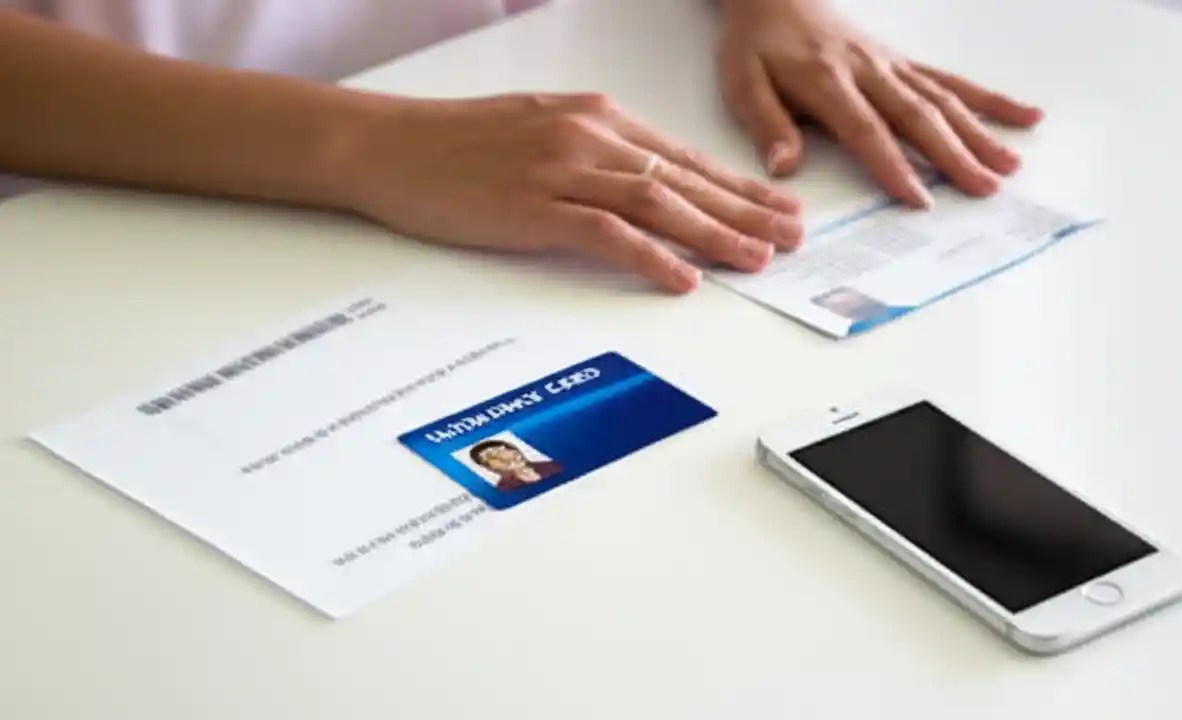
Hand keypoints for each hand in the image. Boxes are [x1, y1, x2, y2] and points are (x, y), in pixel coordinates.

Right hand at [335, 93, 802, 292]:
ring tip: (756, 258)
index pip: (682, 158)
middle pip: (684, 179)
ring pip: (658, 204)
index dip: (735, 186)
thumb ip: (592, 154)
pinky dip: (650, 256)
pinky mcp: (534, 208)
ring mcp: (562, 171)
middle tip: (791, 235)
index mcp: (594, 118)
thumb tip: (638, 184)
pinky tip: (682, 277)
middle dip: (745, 210)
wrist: (386, 144)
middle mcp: (589, 137)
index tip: (775, 206)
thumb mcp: (538, 132)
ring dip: (714, 233)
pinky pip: (607, 234)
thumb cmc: (454, 143)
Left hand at [717, 0, 1043, 207]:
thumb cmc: (756, 44)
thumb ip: (766, 124)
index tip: (919, 197)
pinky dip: (988, 99)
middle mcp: (869, 71)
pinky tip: (1023, 114)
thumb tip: (784, 166)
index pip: (866, 128)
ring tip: (1010, 165)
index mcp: (827, 80)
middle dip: (952, 155)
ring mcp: (892, 65)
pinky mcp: (904, 62)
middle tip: (984, 188)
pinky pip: (951, 80)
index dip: (893, 164)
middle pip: (917, 116)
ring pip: (943, 99)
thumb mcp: (742, 84)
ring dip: (979, 133)